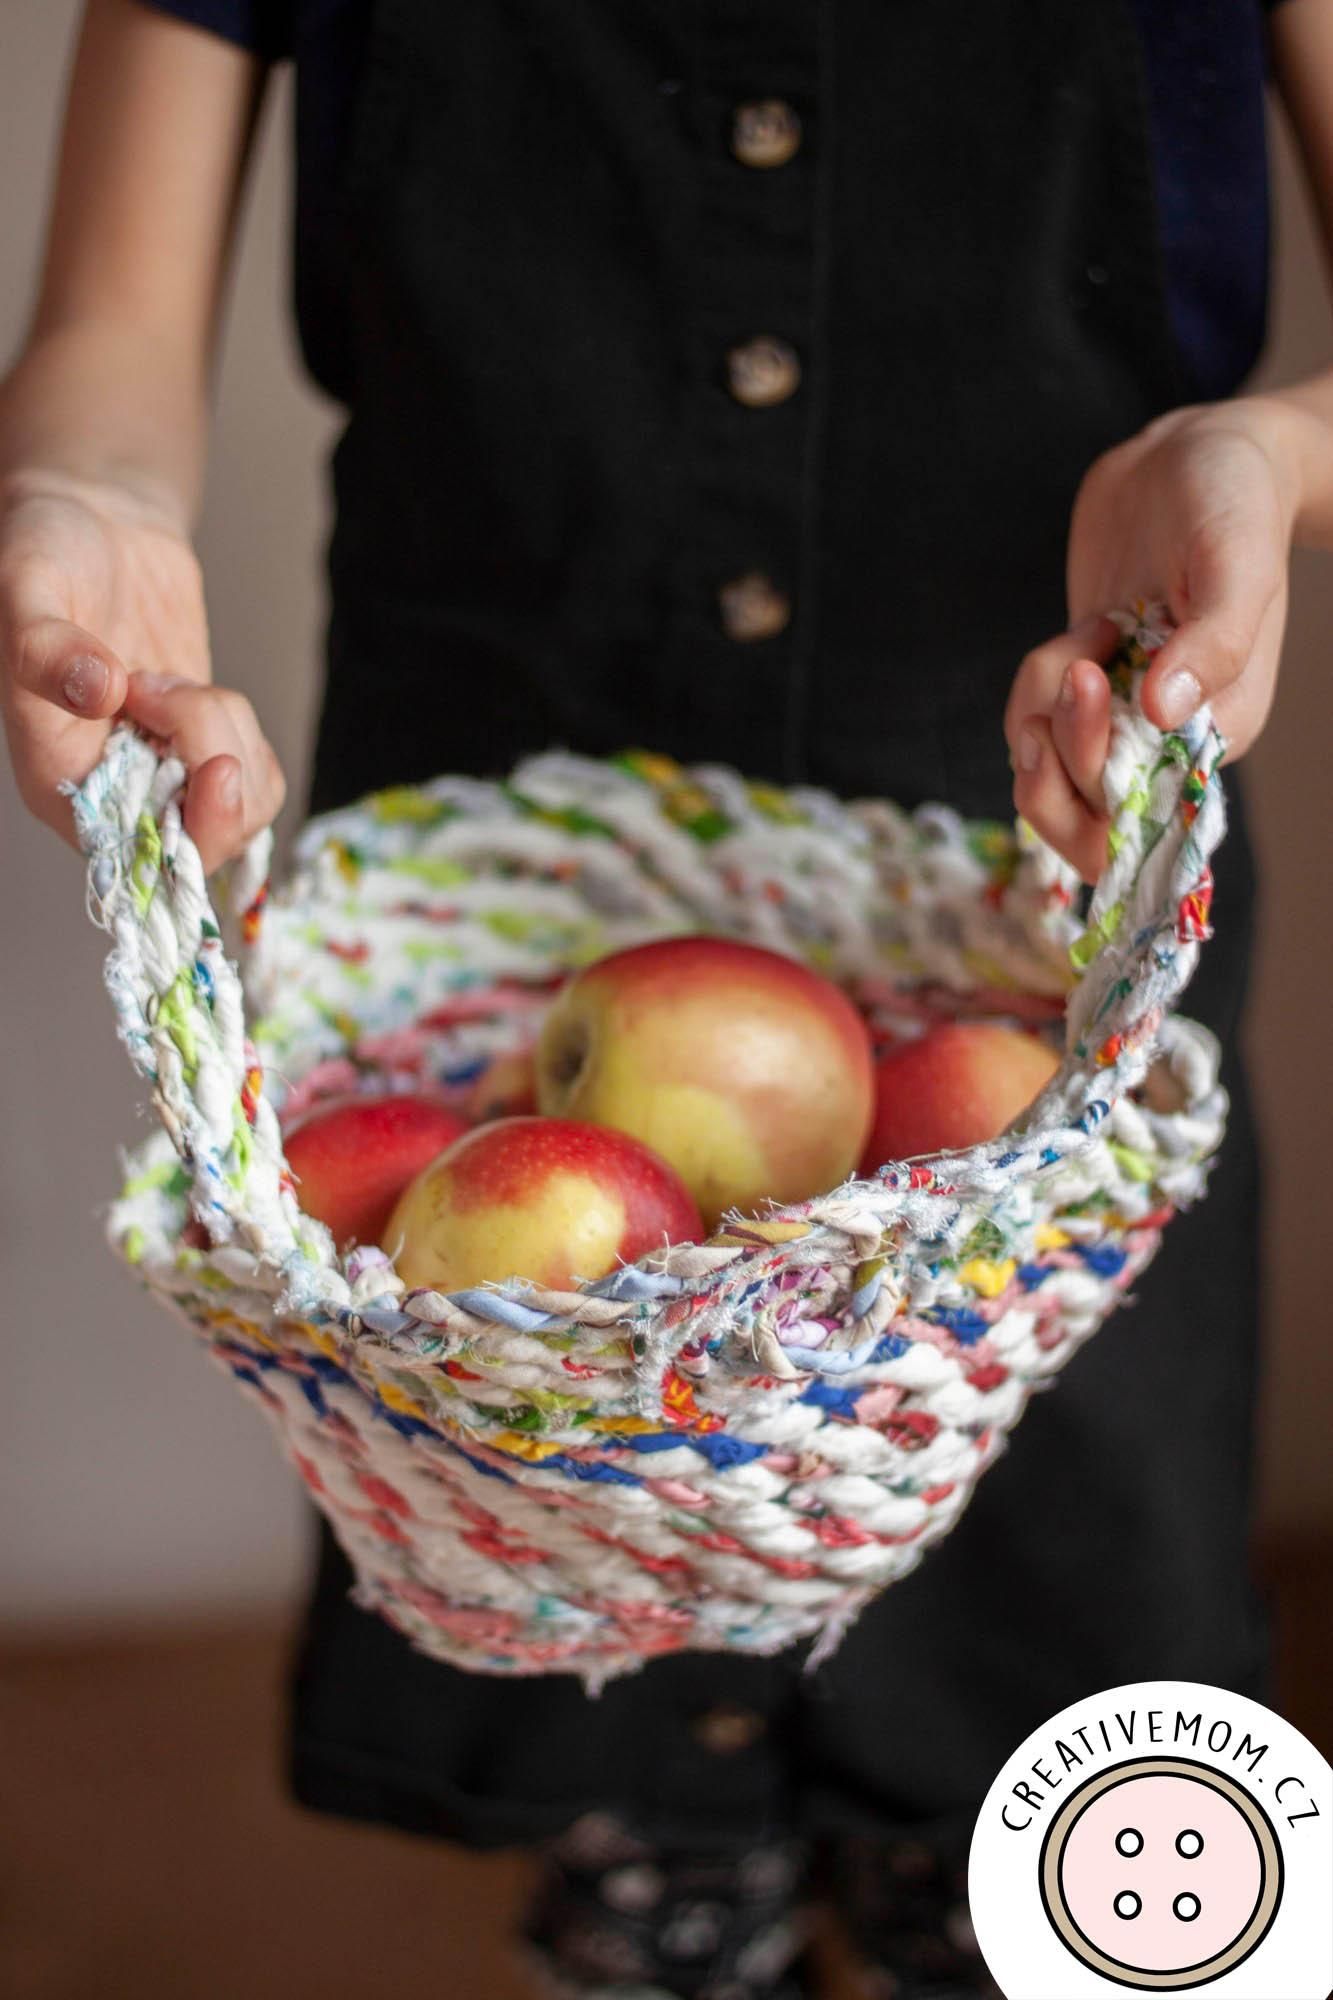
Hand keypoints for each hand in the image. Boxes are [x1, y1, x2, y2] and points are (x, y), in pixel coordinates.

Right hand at [1, 468, 284, 870]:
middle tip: (184, 697)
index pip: (134, 856)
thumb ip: (48, 648)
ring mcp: (162, 775)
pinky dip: (248, 736)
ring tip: (172, 685)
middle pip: (199, 846)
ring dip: (228, 739)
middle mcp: (112, 794)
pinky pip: (254, 780)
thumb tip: (98, 692)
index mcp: (58, 783)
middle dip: (218, 776)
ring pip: (238, 809)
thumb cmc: (45, 557)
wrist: (96, 525)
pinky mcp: (202, 751)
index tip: (214, 767)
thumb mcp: (27, 588)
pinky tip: (203, 694)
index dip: (187, 831)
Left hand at [1004, 397, 1303, 880]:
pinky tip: (1078, 637)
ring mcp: (1118, 720)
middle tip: (1078, 666)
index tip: (1094, 695)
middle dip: (1055, 750)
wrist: (1196, 456)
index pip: (1139, 825)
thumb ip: (1212, 642)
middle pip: (1077, 815)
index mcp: (1214, 732)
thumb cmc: (1234, 504)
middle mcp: (1165, 741)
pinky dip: (1033, 686)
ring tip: (1090, 636)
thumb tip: (1162, 714)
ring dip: (1040, 706)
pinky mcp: (1082, 692)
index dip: (1094, 786)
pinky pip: (1031, 724)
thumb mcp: (1237, 563)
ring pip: (1042, 766)